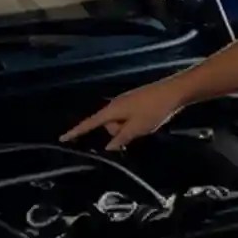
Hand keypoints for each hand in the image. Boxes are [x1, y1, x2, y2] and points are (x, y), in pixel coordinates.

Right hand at [59, 79, 187, 150]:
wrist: (175, 91)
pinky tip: (149, 120)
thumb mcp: (137, 128)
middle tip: (138, 130)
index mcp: (112, 110)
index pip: (90, 123)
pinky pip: (129, 117)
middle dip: (119, 133)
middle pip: (109, 126)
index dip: (76, 132)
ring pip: (120, 123)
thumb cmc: (154, 109)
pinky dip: (135, 123)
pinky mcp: (136, 102)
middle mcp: (116, 104)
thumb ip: (121, 138)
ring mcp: (126, 102)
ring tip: (147, 123)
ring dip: (130, 128)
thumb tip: (109, 146)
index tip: (62, 138)